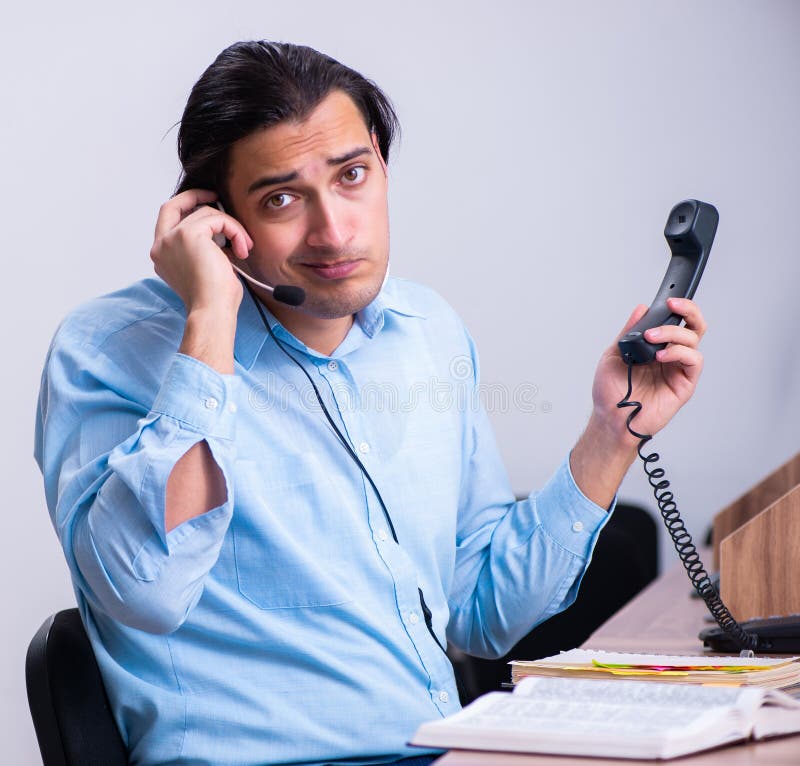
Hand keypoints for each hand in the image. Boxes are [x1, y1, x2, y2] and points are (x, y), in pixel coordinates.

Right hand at [150, 189, 252, 315]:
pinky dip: (235, 230)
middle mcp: (161, 245)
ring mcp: (171, 238)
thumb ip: (203, 248)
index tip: (207, 202)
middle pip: (173, 205)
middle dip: (195, 196)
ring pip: (206, 214)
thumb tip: (220, 231)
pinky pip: (217, 219)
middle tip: (217, 197)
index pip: (167, 219)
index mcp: (162, 255)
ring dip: (231, 227)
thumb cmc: (213, 299)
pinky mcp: (188, 235)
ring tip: (243, 248)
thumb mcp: (204, 268)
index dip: (185, 206)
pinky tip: (243, 250)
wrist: (212, 311)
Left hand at [593, 297, 706, 443]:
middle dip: (689, 310)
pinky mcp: (684, 385)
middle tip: (673, 305)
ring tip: (652, 338)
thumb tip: (641, 309)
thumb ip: (628, 332)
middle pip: (694, 327)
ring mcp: (678, 370)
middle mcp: (670, 356)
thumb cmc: (610, 392)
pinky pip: (693, 362)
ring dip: (674, 333)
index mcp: (655, 347)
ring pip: (693, 341)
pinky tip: (661, 355)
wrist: (610, 418)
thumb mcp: (613, 355)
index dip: (677, 308)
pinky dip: (680, 353)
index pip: (675, 322)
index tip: (667, 300)